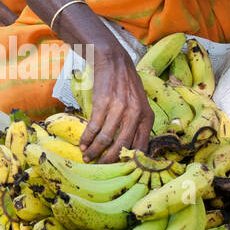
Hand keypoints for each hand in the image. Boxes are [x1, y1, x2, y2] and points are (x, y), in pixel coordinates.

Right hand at [80, 45, 153, 162]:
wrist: (114, 61)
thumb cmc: (127, 85)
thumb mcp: (141, 104)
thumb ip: (138, 124)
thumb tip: (131, 149)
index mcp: (147, 116)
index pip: (141, 146)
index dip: (130, 161)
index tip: (120, 169)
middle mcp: (135, 113)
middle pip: (122, 146)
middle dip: (110, 160)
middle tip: (101, 166)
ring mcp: (119, 108)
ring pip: (106, 138)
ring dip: (95, 151)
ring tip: (88, 157)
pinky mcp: (103, 103)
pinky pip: (93, 126)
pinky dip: (87, 138)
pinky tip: (82, 144)